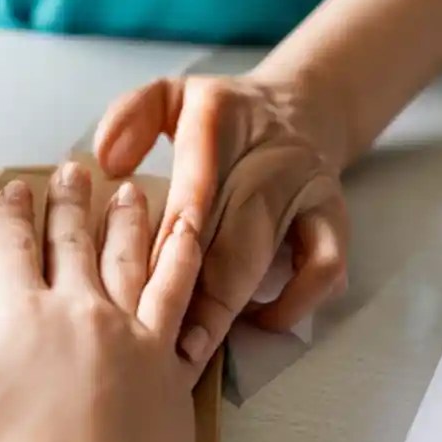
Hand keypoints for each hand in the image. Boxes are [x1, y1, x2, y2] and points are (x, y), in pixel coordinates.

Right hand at [0, 162, 201, 441]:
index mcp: (14, 320)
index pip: (11, 246)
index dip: (12, 210)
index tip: (18, 184)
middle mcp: (78, 318)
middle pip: (75, 243)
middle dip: (72, 201)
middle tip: (78, 169)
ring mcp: (133, 345)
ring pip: (135, 261)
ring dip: (133, 221)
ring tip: (135, 191)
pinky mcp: (171, 380)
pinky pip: (184, 304)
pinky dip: (188, 265)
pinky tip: (193, 249)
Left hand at [94, 72, 349, 376]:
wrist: (301, 107)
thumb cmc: (218, 117)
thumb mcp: (170, 95)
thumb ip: (132, 115)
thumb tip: (107, 160)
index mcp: (220, 119)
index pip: (194, 186)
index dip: (171, 240)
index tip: (143, 286)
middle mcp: (269, 154)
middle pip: (228, 231)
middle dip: (195, 291)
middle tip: (161, 339)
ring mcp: (307, 187)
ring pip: (266, 257)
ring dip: (230, 306)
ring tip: (195, 346)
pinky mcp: (334, 216)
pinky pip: (325, 268)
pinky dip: (295, 302)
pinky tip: (260, 321)